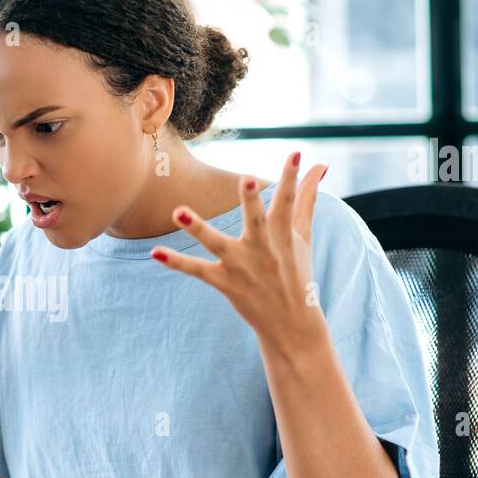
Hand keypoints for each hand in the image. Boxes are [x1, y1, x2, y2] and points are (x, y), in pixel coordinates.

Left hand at [151, 152, 328, 346]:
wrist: (292, 323)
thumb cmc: (296, 271)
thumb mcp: (303, 235)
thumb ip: (307, 198)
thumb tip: (321, 165)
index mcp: (282, 233)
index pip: (288, 201)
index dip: (292, 178)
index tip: (294, 154)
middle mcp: (263, 248)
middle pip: (257, 221)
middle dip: (252, 201)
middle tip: (246, 178)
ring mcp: (242, 266)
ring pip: (217, 244)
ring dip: (198, 228)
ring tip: (178, 211)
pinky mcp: (225, 283)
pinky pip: (197, 271)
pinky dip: (177, 262)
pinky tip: (155, 252)